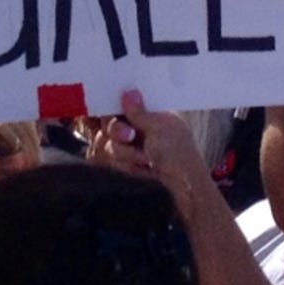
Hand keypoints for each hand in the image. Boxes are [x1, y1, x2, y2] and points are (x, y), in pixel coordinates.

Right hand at [88, 91, 206, 202]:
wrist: (181, 193)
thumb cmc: (178, 157)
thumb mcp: (162, 128)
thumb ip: (140, 112)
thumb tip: (129, 91)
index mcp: (147, 118)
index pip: (120, 106)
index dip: (112, 108)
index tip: (111, 110)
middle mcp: (132, 133)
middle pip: (106, 124)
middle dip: (117, 131)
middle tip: (130, 137)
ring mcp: (123, 153)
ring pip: (103, 144)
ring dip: (123, 153)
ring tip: (144, 162)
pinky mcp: (115, 171)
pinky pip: (102, 163)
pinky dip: (118, 166)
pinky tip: (136, 170)